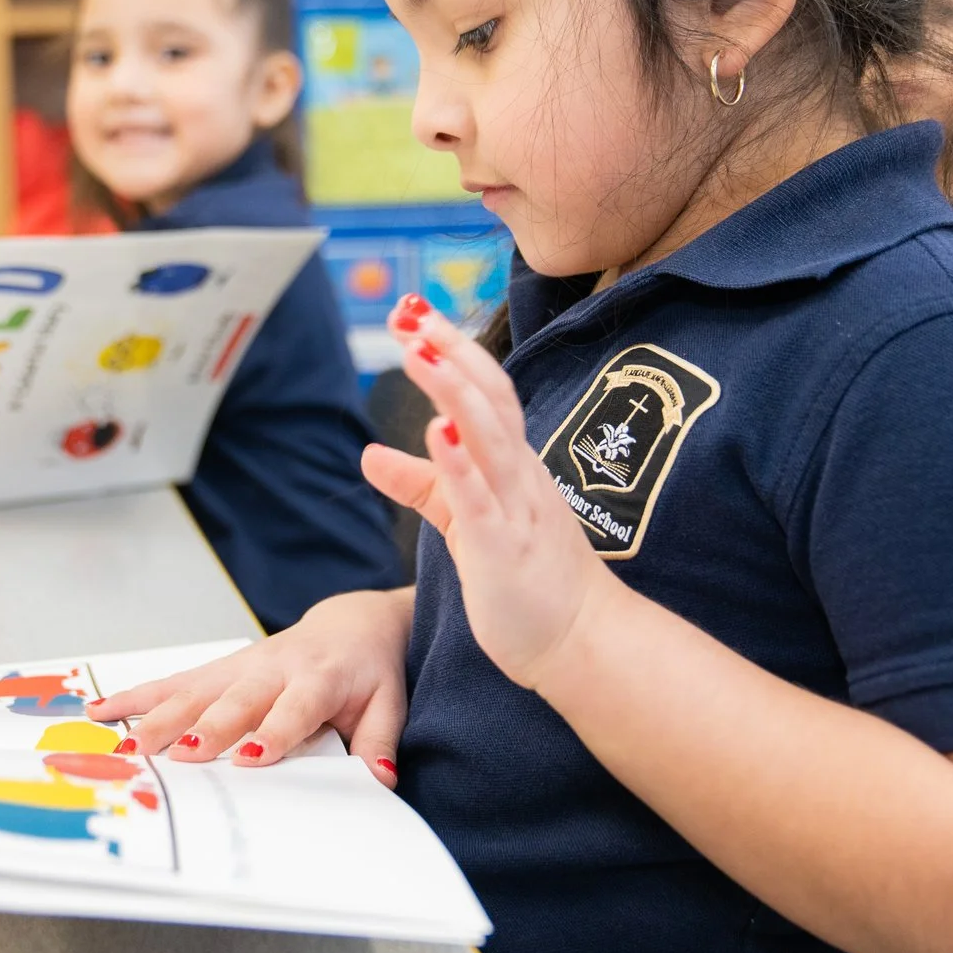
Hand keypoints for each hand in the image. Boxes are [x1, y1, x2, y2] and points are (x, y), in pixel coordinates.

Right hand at [85, 587, 413, 785]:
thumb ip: (379, 742)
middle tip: (180, 754)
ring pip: (196, 688)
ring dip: (161, 714)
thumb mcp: (388, 705)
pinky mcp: (219, 667)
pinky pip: (174, 681)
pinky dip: (136, 695)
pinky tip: (99, 709)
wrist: (353, 624)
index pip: (295, 708)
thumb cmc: (369, 672)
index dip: (274, 731)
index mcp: (320, 678)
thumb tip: (379, 781)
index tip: (253, 758)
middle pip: (237, 699)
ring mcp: (241, 665)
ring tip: (130, 742)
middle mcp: (274, 667)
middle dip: (208, 726)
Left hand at [361, 294, 615, 689]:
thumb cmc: (532, 582)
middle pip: (489, 396)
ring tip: (418, 351)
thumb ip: (424, 484)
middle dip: (450, 349)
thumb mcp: (467, 521)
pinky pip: (481, 498)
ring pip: (489, 435)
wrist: (583, 644)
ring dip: (453, 390)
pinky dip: (459, 461)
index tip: (412, 313)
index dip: (450, 348)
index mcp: (512, 464)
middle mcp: (518, 474)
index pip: (484, 390)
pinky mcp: (505, 548)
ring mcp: (516, 508)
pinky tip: (436, 431)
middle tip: (410, 309)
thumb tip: (369, 453)